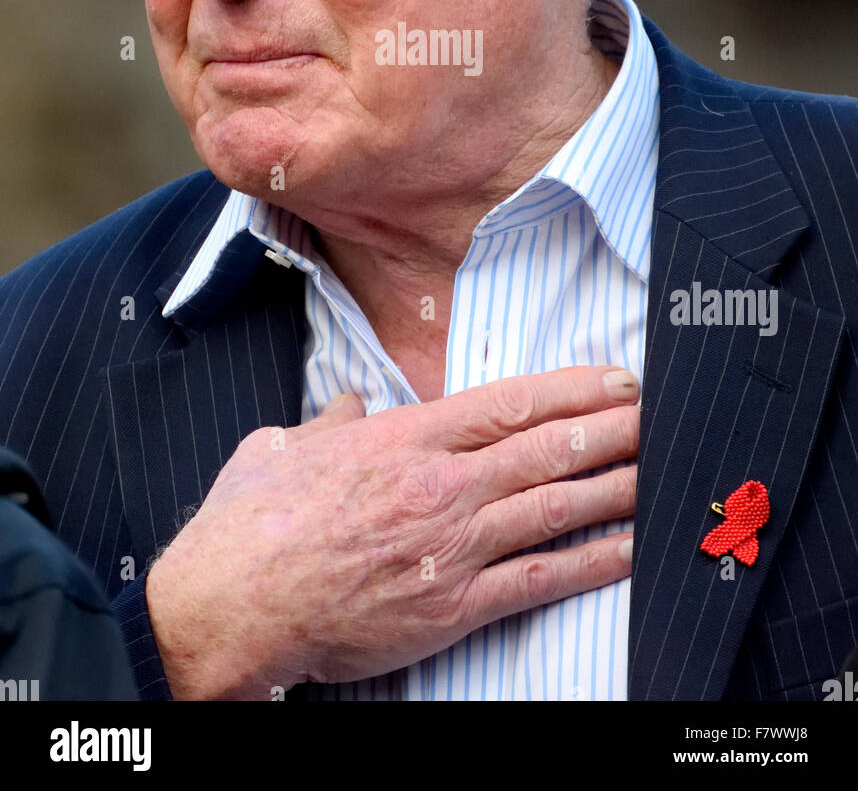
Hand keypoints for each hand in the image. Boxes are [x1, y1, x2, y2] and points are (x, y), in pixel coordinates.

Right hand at [145, 363, 638, 698]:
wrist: (230, 605)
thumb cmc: (250, 524)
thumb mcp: (282, 446)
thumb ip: (328, 419)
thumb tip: (347, 401)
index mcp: (402, 437)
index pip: (507, 402)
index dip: (572, 388)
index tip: (615, 378)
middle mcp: (438, 485)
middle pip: (546, 447)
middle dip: (612, 427)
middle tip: (660, 413)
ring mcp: (451, 547)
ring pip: (554, 506)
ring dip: (617, 485)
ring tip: (662, 469)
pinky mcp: (452, 606)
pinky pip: (539, 579)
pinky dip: (592, 562)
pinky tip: (630, 549)